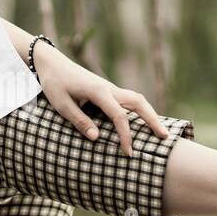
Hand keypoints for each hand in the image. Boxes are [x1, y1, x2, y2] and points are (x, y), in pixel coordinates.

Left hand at [31, 41, 170, 155]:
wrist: (52, 63)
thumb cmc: (54, 83)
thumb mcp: (61, 105)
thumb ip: (79, 121)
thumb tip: (97, 138)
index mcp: (98, 92)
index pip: (119, 116)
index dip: (126, 136)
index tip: (128, 152)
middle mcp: (109, 88)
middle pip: (139, 102)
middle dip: (153, 119)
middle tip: (165, 137)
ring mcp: (110, 88)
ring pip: (137, 99)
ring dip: (149, 113)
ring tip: (159, 131)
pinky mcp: (107, 90)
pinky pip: (128, 100)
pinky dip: (139, 110)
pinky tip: (142, 122)